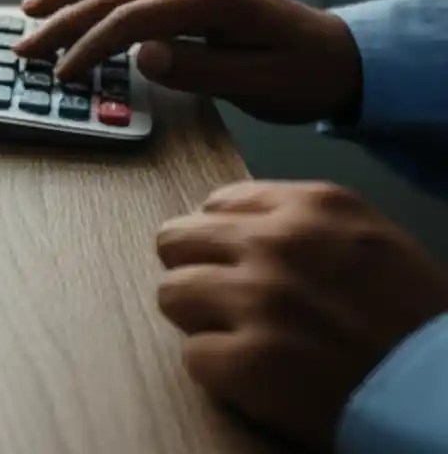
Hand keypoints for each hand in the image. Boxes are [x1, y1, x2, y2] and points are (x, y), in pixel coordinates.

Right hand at [15, 0, 362, 122]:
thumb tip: (143, 55)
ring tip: (30, 13)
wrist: (342, 58)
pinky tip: (68, 2)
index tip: (62, 73)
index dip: (91, 45)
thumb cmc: (305, 77)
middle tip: (24, 49)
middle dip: (63, 20)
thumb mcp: (261, 85)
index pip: (133, 17)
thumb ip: (201, 69)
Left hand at [157, 181, 447, 448]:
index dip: (218, 236)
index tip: (232, 259)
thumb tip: (235, 228)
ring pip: (172, 293)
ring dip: (198, 318)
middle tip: (218, 297)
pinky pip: (192, 355)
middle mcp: (275, 244)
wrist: (442, 390)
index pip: (218, 203)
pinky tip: (255, 375)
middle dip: (192, 268)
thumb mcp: (369, 240)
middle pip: (176, 240)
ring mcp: (256, 301)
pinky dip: (218, 369)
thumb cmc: (417, 318)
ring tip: (238, 336)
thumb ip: (303, 225)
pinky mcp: (244, 361)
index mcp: (312, 207)